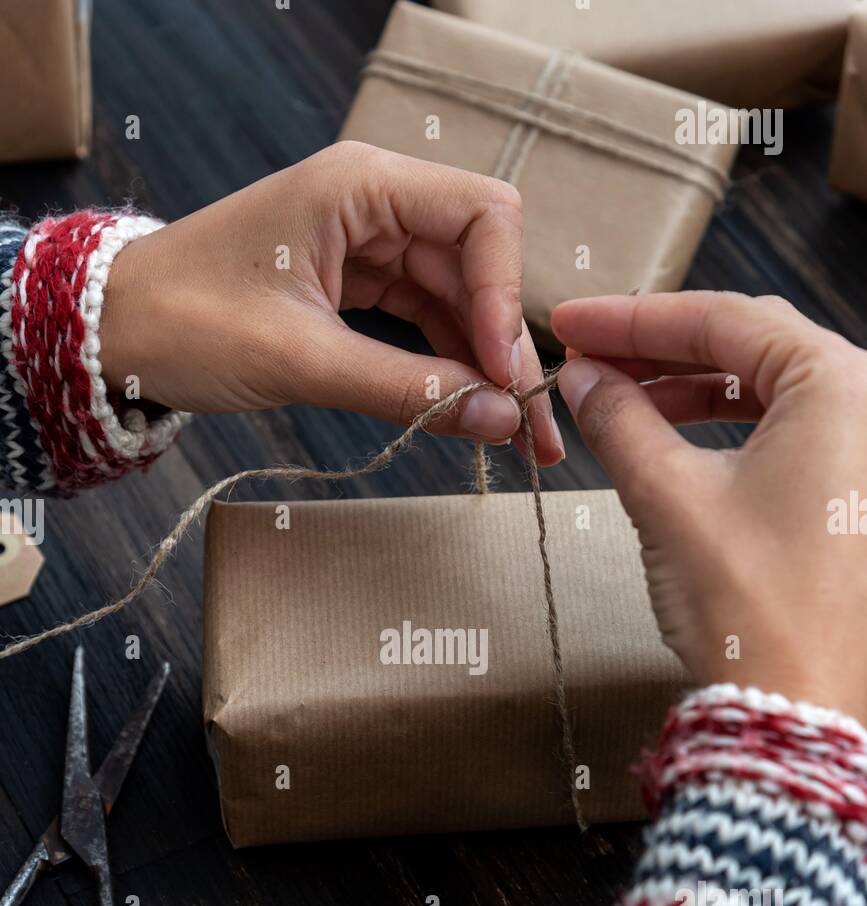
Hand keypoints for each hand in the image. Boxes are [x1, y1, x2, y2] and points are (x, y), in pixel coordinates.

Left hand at [99, 142, 563, 464]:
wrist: (116, 332)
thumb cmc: (186, 321)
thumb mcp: (302, 360)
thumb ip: (408, 389)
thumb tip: (501, 419)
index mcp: (362, 186)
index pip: (483, 217)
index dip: (508, 295)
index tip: (506, 374)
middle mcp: (375, 202)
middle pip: (479, 263)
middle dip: (507, 341)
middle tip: (530, 426)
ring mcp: (368, 241)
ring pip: (457, 297)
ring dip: (485, 362)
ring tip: (512, 434)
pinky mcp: (357, 281)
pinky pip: (424, 318)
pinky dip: (448, 363)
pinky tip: (469, 408)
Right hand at [553, 292, 866, 724]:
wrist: (798, 710)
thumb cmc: (752, 609)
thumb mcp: (668, 498)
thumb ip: (620, 420)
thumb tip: (583, 378)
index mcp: (839, 384)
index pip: (723, 320)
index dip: (632, 319)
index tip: (572, 323)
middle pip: (750, 345)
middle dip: (661, 348)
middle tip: (589, 354)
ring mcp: (865, 450)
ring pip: (768, 388)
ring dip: (690, 388)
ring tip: (618, 398)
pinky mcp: (855, 491)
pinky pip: (787, 431)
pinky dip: (725, 427)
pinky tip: (670, 438)